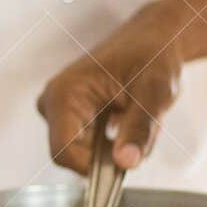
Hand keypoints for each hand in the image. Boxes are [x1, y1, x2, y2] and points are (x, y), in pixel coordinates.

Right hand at [37, 1, 187, 174]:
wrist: (153, 40)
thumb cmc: (152, 56)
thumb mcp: (155, 94)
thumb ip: (139, 129)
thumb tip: (125, 163)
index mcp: (63, 94)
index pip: (63, 152)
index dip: (94, 167)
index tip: (126, 160)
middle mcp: (52, 102)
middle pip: (74, 155)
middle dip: (111, 152)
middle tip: (139, 125)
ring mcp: (57, 109)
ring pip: (84, 153)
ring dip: (115, 146)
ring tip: (134, 116)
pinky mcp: (67, 115)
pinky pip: (86, 145)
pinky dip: (112, 141)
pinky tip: (126, 117)